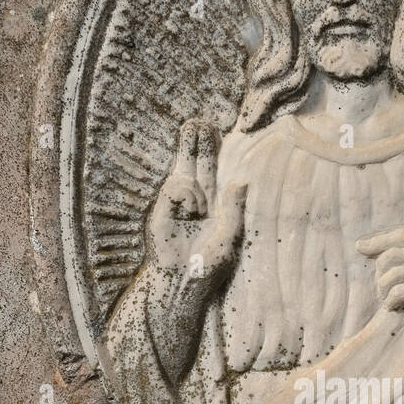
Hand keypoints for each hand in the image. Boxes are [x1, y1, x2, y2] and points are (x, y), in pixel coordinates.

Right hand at [148, 118, 244, 277]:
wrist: (181, 282)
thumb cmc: (207, 266)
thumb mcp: (230, 238)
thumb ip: (235, 210)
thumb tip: (240, 181)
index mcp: (213, 205)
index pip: (213, 170)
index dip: (212, 150)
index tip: (214, 128)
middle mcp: (194, 200)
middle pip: (195, 162)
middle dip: (195, 141)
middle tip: (197, 121)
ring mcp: (177, 203)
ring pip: (185, 169)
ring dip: (194, 179)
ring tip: (199, 210)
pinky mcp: (162, 207)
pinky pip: (178, 184)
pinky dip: (189, 194)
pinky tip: (192, 211)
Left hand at [357, 225, 403, 318]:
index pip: (401, 235)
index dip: (378, 241)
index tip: (361, 247)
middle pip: (392, 253)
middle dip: (378, 267)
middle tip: (378, 279)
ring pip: (392, 273)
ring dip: (382, 285)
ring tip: (384, 294)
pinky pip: (400, 291)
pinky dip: (390, 299)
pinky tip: (391, 305)